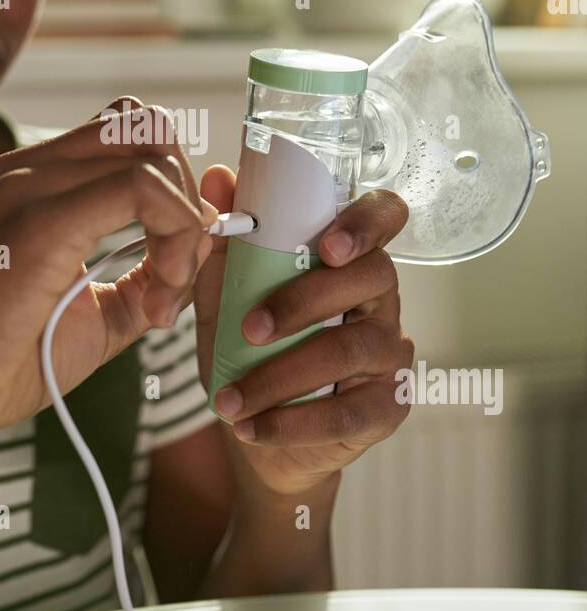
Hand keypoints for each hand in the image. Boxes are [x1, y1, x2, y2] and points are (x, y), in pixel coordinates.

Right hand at [0, 100, 216, 450]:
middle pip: (148, 129)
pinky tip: (156, 301)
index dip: (176, 194)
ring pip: (151, 150)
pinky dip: (174, 235)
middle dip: (187, 198)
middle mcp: (26, 168)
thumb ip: (146, 272)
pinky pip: (140, 186)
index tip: (175, 272)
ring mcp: (26, 185)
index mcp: (31, 179)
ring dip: (183, 222)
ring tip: (163, 295)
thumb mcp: (95, 310)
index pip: (130, 138)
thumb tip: (204, 246)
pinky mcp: (37, 220)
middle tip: (175, 278)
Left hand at [194, 166, 414, 496]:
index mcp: (347, 259)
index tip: (328, 246)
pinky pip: (351, 412)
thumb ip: (223, 243)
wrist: (254, 433)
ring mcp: (391, 353)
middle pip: (372, 276)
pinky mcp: (389, 406)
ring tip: (229, 400)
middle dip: (305, 300)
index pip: (384, 215)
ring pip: (354, 348)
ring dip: (283, 374)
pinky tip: (251, 429)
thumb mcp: (223, 298)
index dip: (367, 223)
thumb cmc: (246, 354)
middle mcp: (380, 299)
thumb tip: (219, 177)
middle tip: (249, 329)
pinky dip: (293, 422)